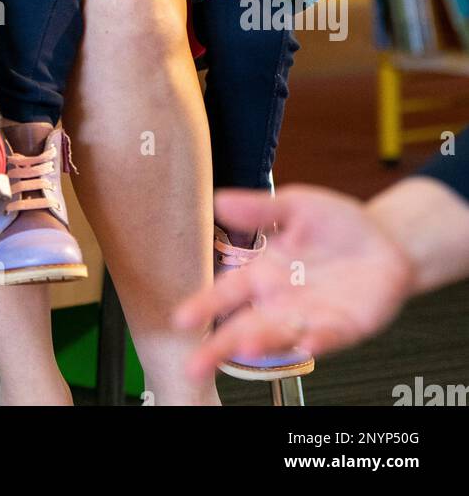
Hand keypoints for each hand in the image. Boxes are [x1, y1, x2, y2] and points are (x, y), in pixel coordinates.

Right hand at [172, 185, 415, 379]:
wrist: (385, 240)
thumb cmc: (336, 223)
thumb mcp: (295, 206)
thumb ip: (258, 209)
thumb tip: (217, 200)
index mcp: (264, 273)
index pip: (227, 292)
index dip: (204, 305)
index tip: (180, 319)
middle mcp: (282, 301)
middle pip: (245, 326)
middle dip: (220, 345)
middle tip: (194, 365)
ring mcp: (312, 316)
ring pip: (281, 335)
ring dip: (264, 343)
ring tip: (244, 348)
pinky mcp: (345, 326)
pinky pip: (329, 335)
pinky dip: (317, 340)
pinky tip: (306, 342)